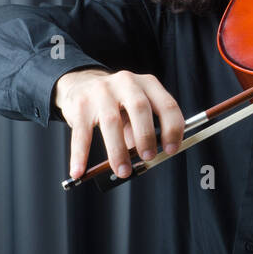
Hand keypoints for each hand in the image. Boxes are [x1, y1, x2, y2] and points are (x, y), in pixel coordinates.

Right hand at [53, 68, 185, 179]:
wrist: (82, 83)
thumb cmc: (117, 101)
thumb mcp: (135, 108)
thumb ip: (143, 129)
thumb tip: (147, 157)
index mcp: (148, 83)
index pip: (167, 105)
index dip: (172, 129)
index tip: (171, 150)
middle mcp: (126, 83)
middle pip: (140, 108)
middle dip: (146, 136)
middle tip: (148, 157)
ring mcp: (101, 91)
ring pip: (111, 122)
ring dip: (118, 151)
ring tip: (123, 171)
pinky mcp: (80, 104)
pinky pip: (81, 133)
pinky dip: (80, 155)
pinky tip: (80, 171)